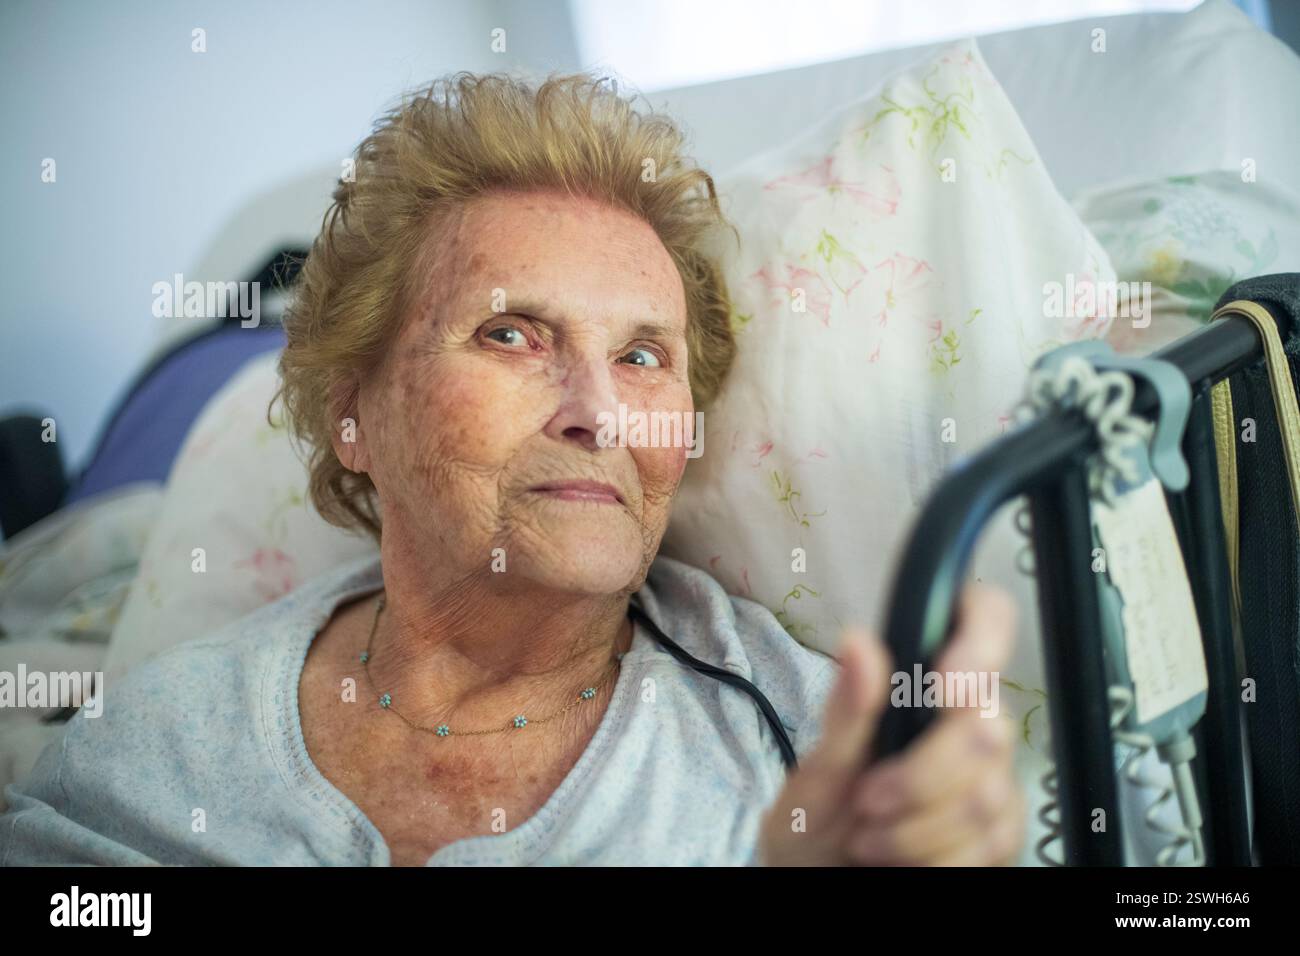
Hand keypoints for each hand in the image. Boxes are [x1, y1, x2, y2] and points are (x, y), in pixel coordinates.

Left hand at [757, 585, 1024, 864]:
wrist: (817, 876)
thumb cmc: (815, 818)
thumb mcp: (817, 768)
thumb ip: (846, 709)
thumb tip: (858, 641)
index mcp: (922, 680)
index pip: (984, 618)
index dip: (981, 640)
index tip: (942, 684)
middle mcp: (969, 720)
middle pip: (986, 729)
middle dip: (920, 778)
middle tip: (867, 799)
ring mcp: (991, 777)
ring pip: (986, 795)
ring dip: (916, 830)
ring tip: (870, 836)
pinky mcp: (1001, 832)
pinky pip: (991, 844)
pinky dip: (935, 860)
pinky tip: (898, 859)